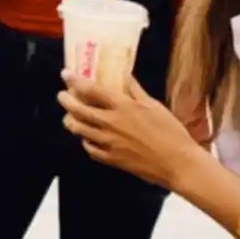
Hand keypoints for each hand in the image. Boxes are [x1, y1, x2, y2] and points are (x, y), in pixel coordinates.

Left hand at [58, 72, 201, 190]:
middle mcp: (110, 123)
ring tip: (69, 116)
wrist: (177, 164)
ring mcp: (108, 143)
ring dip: (70, 121)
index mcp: (122, 106)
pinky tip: (87, 138)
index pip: (90, 90)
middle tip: (62, 95)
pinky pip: (89, 149)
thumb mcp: (154, 105)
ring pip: (79, 130)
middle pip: (78, 110)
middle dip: (66, 100)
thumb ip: (135, 90)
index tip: (66, 74)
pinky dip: (84, 141)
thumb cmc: (170, 132)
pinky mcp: (111, 159)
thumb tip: (124, 74)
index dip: (75, 81)